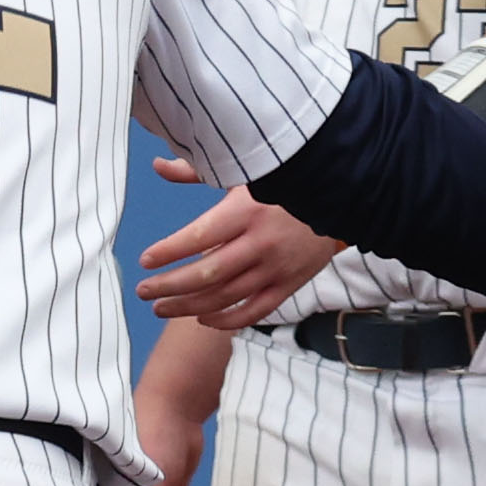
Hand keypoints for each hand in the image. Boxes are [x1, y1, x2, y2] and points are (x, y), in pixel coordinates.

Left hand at [134, 170, 342, 328]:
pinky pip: (255, 311)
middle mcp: (260, 243)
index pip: (200, 236)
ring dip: (189, 306)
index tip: (144, 260)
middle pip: (208, 273)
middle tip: (144, 291)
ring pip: (226, 297)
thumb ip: (196, 171)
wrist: (342, 199)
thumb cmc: (283, 183)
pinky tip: (202, 318)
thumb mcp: (243, 172)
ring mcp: (276, 268)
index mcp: (246, 211)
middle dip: (170, 285)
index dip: (169, 251)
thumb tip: (157, 165)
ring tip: (161, 307)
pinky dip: (228, 319)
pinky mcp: (290, 285)